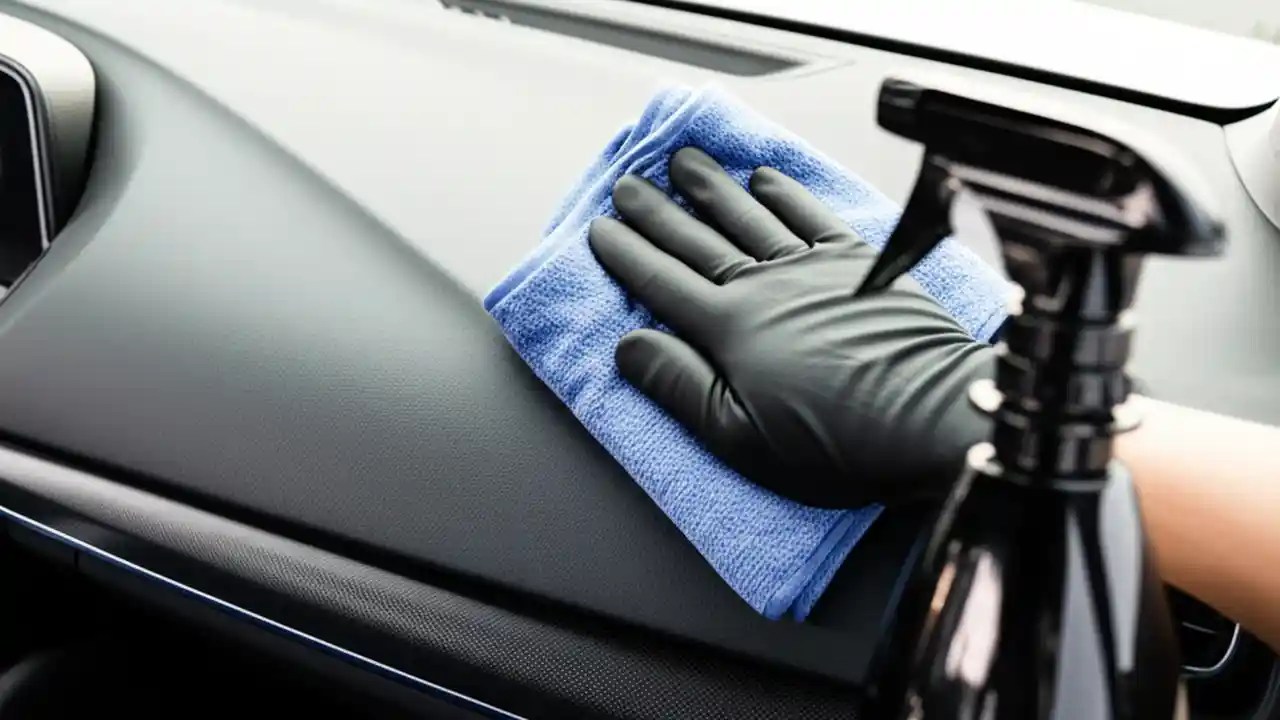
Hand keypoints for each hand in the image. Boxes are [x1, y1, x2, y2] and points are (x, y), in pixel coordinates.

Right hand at [588, 147, 994, 507]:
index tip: (600, 229)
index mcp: (730, 331)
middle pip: (698, 241)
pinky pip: (811, 216)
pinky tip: (763, 178)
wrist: (931, 421)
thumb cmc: (835, 445)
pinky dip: (784, 194)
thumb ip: (679, 387)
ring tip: (682, 163)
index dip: (628, 254)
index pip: (663, 283)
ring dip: (713, 188)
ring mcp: (813, 269)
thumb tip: (628, 345)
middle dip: (657, 212)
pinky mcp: (859, 264)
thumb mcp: (740, 439)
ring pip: (748, 217)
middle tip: (628, 183)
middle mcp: (765, 287)